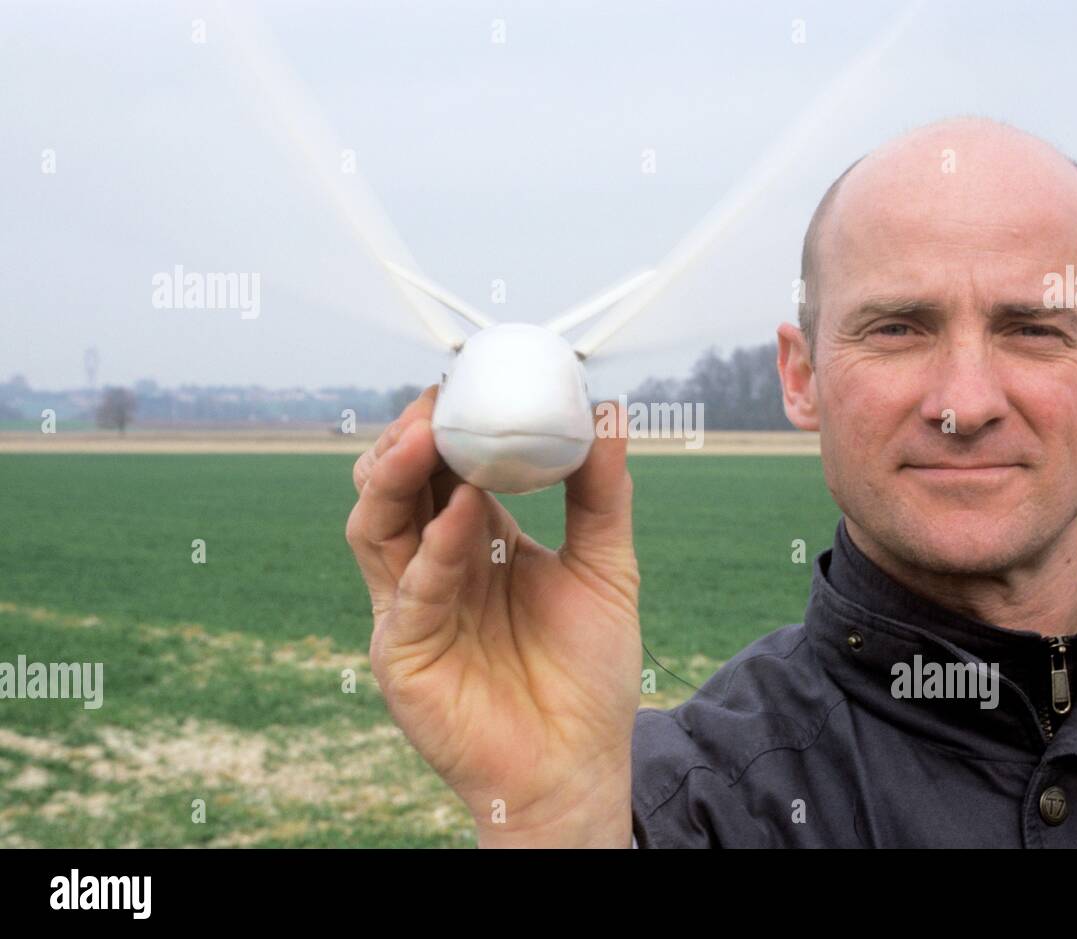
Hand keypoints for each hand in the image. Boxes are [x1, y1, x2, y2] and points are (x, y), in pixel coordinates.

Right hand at [346, 386, 640, 845]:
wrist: (579, 763)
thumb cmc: (589, 673)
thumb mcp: (605, 567)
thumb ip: (603, 493)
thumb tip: (611, 410)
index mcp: (474, 541)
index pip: (442, 468)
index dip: (447, 424)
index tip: (473, 381)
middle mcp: (432, 566)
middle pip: (395, 486)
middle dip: (409, 437)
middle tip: (440, 399)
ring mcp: (409, 608)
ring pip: (375, 525)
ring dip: (397, 476)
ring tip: (428, 434)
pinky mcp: (401, 652)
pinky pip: (409, 590)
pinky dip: (434, 548)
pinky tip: (465, 512)